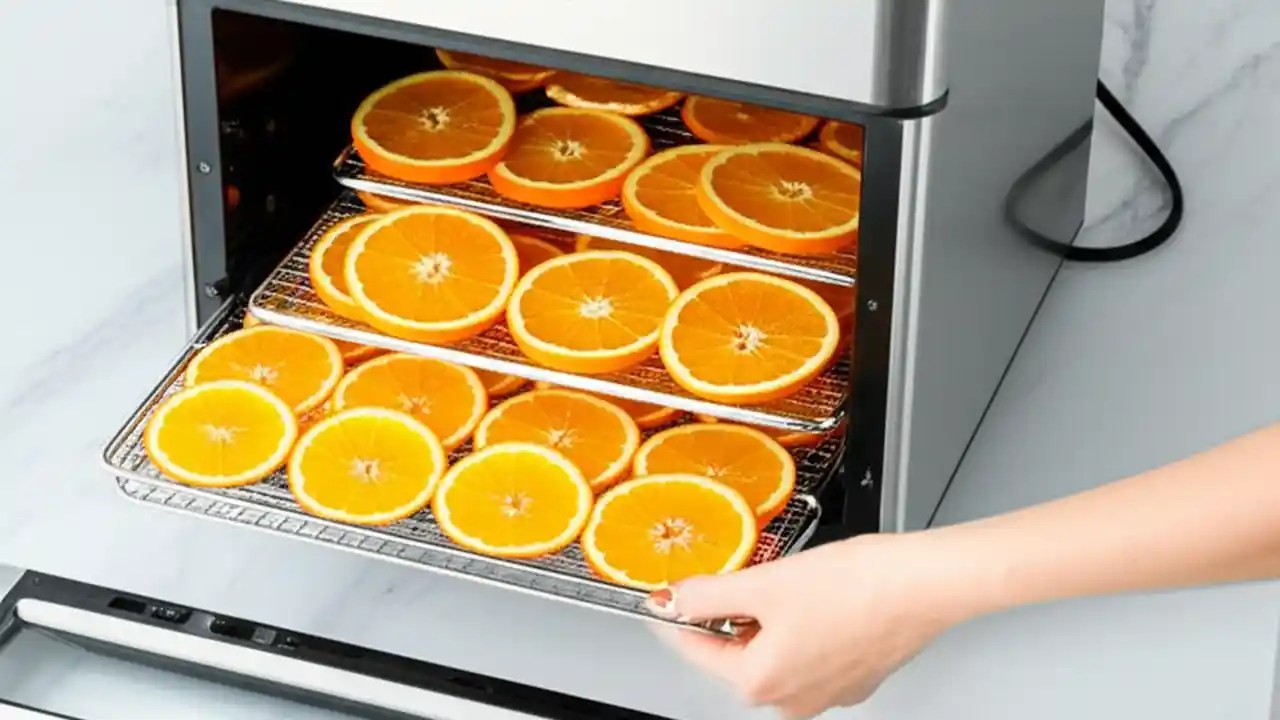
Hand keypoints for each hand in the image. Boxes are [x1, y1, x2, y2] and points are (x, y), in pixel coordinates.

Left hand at [646, 532, 989, 718]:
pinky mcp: (855, 677)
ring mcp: (827, 693)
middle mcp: (793, 700)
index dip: (681, 615)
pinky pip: (811, 653)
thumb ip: (709, 594)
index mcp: (761, 681)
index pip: (697, 650)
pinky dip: (804, 627)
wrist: (923, 583)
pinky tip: (818, 597)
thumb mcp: (764, 582)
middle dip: (732, 616)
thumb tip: (674, 600)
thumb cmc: (855, 586)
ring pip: (776, 653)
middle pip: (738, 654)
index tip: (671, 596)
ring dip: (769, 621)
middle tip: (740, 577)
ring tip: (787, 582)